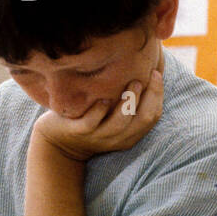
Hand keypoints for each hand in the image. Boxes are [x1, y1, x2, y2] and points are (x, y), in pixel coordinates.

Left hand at [33, 70, 162, 161]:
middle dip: (150, 97)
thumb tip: (145, 73)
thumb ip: (127, 104)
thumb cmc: (91, 121)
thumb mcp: (112, 117)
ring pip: (120, 123)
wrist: (58, 142)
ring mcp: (98, 136)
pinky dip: (99, 110)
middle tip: (149, 75)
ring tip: (133, 83)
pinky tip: (103, 97)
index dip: (157, 96)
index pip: (152, 117)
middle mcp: (117, 139)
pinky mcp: (79, 133)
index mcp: (130, 135)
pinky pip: (92, 123)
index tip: (157, 74)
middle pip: (143, 120)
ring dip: (129, 102)